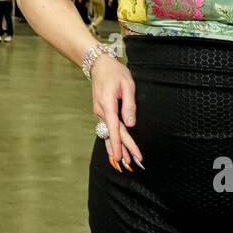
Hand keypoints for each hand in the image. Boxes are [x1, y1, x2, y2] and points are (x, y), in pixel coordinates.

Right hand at [91, 53, 142, 168]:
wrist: (99, 66)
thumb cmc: (115, 73)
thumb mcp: (127, 85)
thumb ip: (129, 105)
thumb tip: (130, 124)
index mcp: (108, 104)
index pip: (115, 129)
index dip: (121, 144)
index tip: (125, 157)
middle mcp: (101, 112)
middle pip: (114, 135)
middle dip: (124, 151)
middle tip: (133, 166)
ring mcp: (99, 114)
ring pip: (109, 135)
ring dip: (116, 150)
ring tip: (124, 166)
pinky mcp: (101, 114)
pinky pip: (106, 131)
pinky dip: (111, 143)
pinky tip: (114, 155)